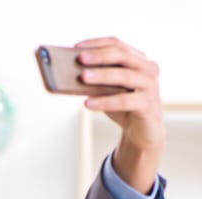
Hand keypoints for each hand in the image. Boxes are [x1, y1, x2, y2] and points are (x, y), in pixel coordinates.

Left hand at [75, 37, 163, 193]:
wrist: (141, 132)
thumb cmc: (122, 107)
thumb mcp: (107, 91)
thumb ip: (95, 81)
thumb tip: (71, 75)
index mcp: (137, 60)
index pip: (117, 44)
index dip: (96, 44)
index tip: (76, 46)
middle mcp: (147, 68)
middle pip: (122, 56)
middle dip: (99, 56)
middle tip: (79, 59)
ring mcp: (150, 85)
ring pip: (124, 76)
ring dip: (101, 75)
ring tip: (82, 77)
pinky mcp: (148, 104)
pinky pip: (124, 100)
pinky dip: (104, 102)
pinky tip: (87, 103)